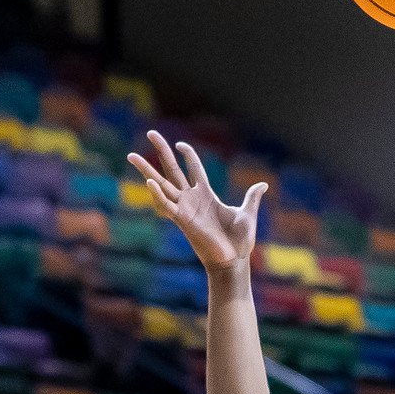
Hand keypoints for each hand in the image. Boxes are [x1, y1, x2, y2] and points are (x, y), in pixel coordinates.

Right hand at [126, 132, 266, 273]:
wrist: (235, 261)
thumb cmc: (240, 242)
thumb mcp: (247, 213)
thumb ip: (251, 197)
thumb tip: (263, 184)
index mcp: (206, 194)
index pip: (194, 168)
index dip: (188, 155)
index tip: (180, 144)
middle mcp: (192, 199)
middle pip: (172, 170)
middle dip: (162, 151)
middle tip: (151, 132)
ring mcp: (185, 208)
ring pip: (162, 185)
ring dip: (146, 170)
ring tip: (131, 155)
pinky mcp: (183, 221)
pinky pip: (166, 206)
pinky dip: (157, 195)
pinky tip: (149, 182)